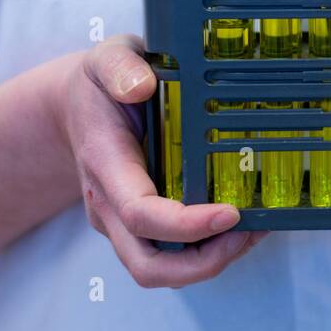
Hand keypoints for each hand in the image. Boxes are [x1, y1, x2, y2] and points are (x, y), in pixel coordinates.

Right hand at [60, 34, 261, 287]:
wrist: (74, 110)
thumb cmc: (98, 87)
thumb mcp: (106, 59)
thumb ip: (120, 66)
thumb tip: (142, 86)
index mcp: (105, 166)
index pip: (140, 214)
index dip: (186, 225)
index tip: (231, 213)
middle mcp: (109, 205)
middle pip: (149, 267)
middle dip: (204, 263)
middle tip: (250, 232)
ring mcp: (121, 223)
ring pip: (162, 271)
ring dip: (212, 260)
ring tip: (256, 228)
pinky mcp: (139, 228)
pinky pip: (172, 255)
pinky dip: (209, 249)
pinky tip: (243, 224)